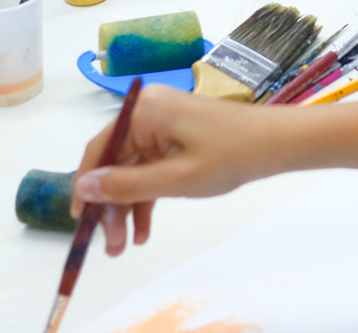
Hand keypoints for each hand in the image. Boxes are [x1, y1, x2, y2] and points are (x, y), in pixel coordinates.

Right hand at [71, 86, 278, 256]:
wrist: (277, 143)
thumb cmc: (229, 156)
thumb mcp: (175, 179)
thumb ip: (127, 185)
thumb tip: (83, 187)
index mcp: (144, 110)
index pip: (100, 149)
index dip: (86, 185)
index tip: (80, 219)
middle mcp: (148, 111)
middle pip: (116, 162)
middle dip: (112, 205)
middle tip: (111, 245)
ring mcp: (163, 122)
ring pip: (133, 169)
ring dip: (128, 206)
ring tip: (125, 246)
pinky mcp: (176, 135)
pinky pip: (152, 167)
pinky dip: (148, 195)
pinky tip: (144, 230)